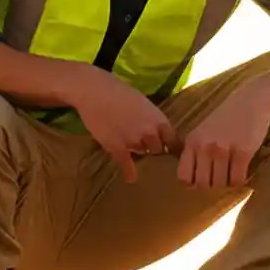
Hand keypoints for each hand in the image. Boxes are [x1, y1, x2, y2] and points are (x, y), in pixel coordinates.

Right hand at [69, 66, 180, 182]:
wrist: (95, 91)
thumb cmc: (119, 92)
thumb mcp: (143, 103)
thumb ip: (152, 119)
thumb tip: (158, 130)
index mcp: (159, 120)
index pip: (174, 141)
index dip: (171, 146)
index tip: (169, 150)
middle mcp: (150, 133)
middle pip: (158, 151)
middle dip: (152, 149)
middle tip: (144, 145)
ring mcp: (134, 142)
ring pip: (142, 155)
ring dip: (138, 153)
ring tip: (131, 149)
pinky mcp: (117, 148)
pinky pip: (127, 166)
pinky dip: (129, 173)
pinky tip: (130, 177)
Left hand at [178, 85, 269, 188]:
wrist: (252, 100)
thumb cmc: (227, 118)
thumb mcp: (203, 131)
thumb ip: (195, 151)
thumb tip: (190, 182)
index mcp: (192, 142)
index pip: (184, 177)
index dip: (193, 183)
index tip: (204, 178)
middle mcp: (205, 146)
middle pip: (203, 184)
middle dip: (213, 186)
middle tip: (222, 178)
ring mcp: (223, 149)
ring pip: (221, 184)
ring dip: (228, 183)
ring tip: (233, 173)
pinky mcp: (243, 152)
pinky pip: (237, 179)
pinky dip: (240, 180)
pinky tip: (243, 170)